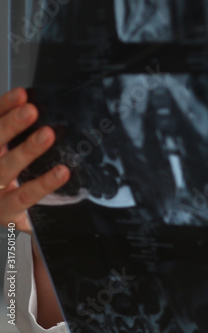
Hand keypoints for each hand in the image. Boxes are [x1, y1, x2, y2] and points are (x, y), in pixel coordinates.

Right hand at [0, 88, 69, 232]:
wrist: (5, 225)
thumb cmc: (9, 187)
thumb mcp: (11, 161)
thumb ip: (18, 139)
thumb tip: (37, 109)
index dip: (3, 108)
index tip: (21, 94)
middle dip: (9, 125)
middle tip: (31, 110)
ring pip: (5, 168)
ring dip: (26, 150)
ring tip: (46, 134)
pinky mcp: (5, 212)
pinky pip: (25, 196)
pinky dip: (43, 183)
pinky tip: (61, 172)